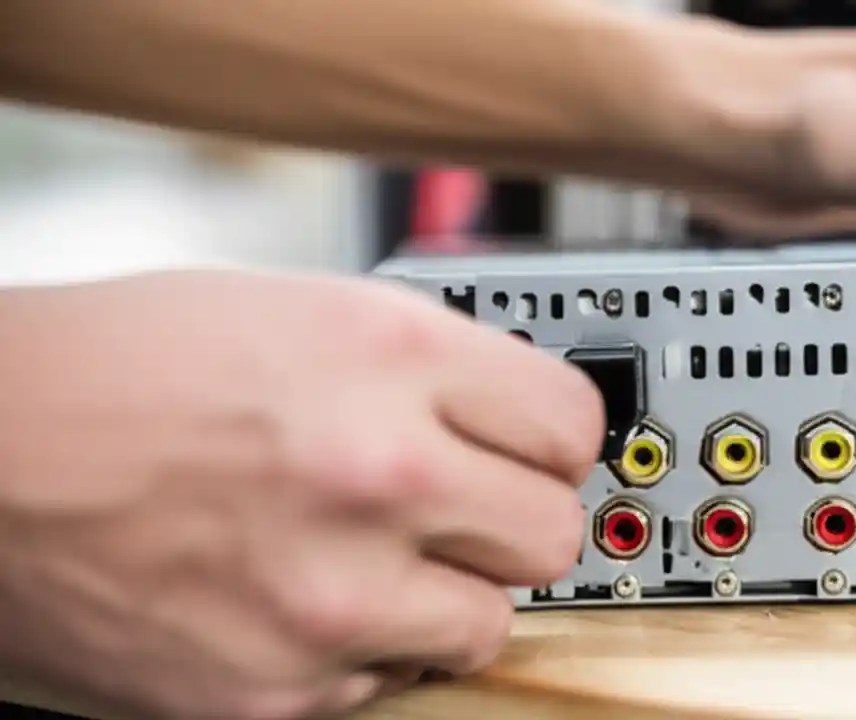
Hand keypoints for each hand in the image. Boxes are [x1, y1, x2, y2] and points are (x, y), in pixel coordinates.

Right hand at [0, 270, 601, 718]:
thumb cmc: (118, 370)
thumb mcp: (296, 311)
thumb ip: (424, 364)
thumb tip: (509, 410)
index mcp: (388, 355)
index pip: (573, 422)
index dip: (556, 439)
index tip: (536, 451)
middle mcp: (375, 470)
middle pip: (552, 532)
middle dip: (512, 521)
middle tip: (464, 512)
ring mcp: (330, 592)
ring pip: (491, 624)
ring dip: (449, 596)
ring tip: (377, 561)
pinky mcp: (277, 690)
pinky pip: (393, 682)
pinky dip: (365, 649)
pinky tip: (300, 597)